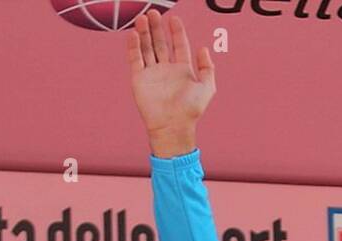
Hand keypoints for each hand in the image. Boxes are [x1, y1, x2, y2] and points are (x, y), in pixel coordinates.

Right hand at [127, 11, 215, 156]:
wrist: (173, 126)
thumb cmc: (191, 110)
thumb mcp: (207, 88)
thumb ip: (208, 68)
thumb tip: (204, 49)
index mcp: (182, 70)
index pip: (178, 45)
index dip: (176, 32)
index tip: (174, 19)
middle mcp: (166, 70)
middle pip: (160, 43)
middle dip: (157, 28)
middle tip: (154, 13)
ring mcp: (152, 74)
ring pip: (147, 48)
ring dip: (144, 33)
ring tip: (143, 18)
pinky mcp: (139, 79)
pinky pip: (135, 59)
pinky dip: (134, 46)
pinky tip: (134, 34)